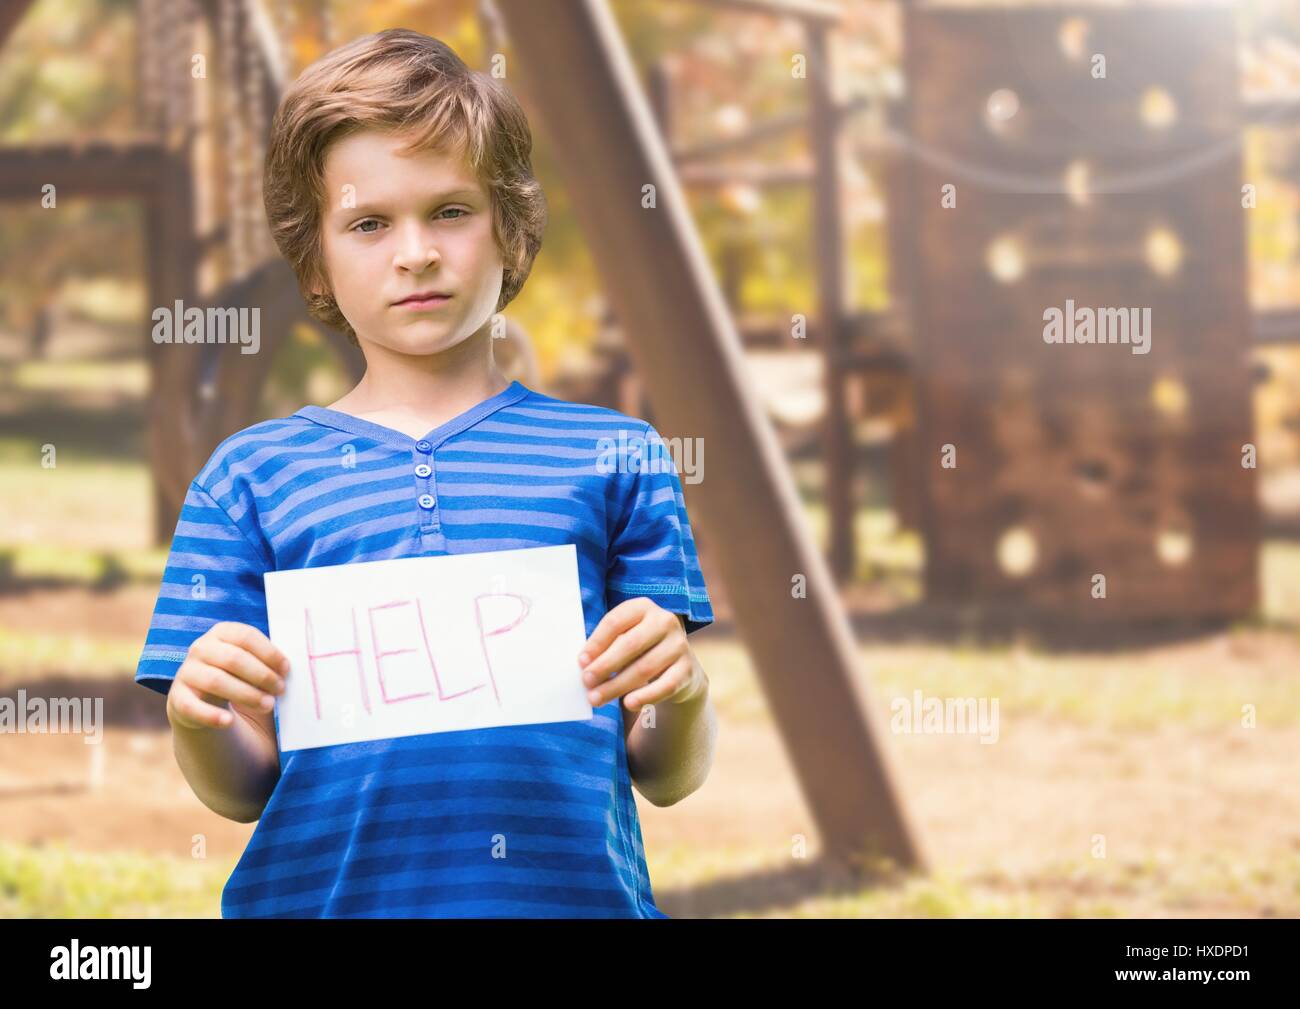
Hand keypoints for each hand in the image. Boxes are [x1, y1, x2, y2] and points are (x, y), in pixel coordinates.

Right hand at [167, 622, 289, 730]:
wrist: (204, 699)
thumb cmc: (239, 676)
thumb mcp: (251, 663)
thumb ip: (267, 660)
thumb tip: (291, 667)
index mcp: (221, 633)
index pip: (246, 636)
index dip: (269, 653)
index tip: (286, 670)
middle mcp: (200, 648)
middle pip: (233, 659)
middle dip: (261, 675)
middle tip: (281, 689)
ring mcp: (186, 672)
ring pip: (216, 682)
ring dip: (246, 694)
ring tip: (268, 705)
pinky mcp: (177, 697)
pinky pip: (191, 706)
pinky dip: (210, 715)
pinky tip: (228, 722)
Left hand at [578, 598, 703, 711]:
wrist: (679, 670)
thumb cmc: (641, 652)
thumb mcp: (625, 639)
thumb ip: (607, 647)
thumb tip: (584, 665)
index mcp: (643, 607)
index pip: (615, 622)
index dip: (596, 643)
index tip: (581, 662)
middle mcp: (664, 621)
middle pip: (629, 644)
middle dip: (604, 665)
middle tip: (586, 682)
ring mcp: (679, 644)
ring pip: (644, 668)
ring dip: (616, 686)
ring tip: (597, 698)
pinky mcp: (688, 669)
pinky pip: (664, 686)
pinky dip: (645, 696)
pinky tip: (629, 704)